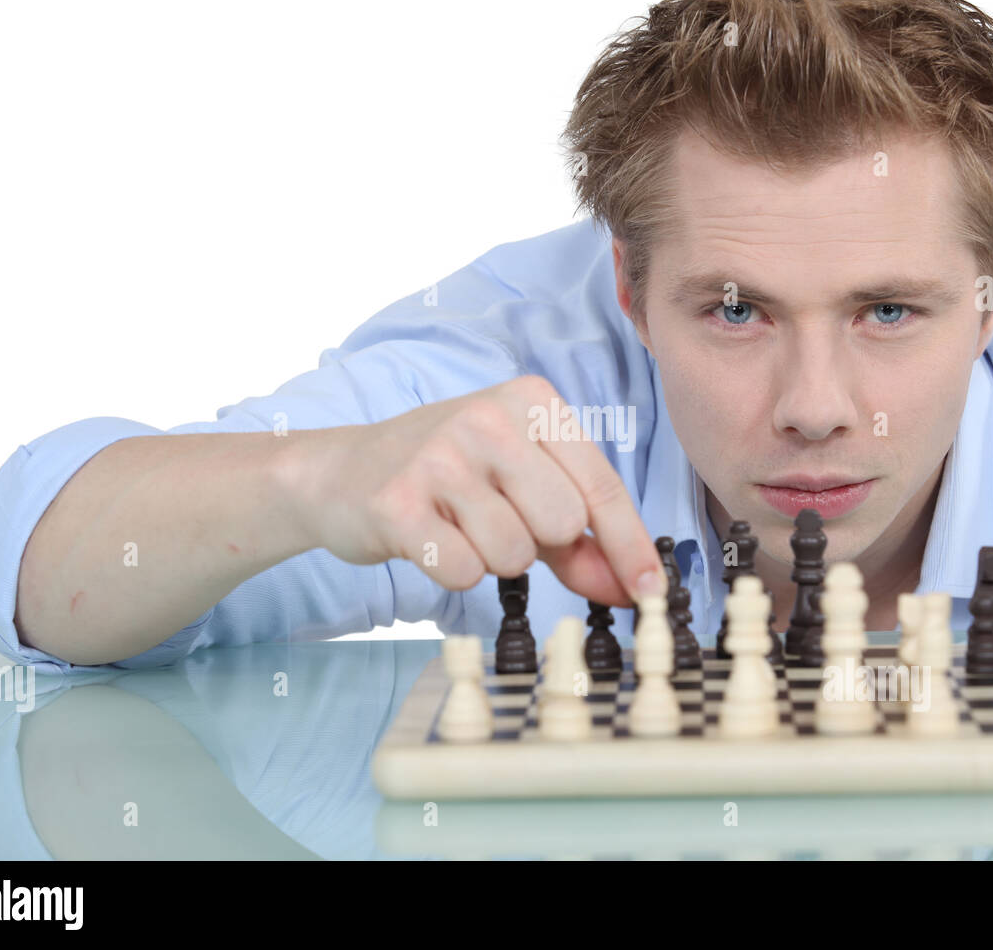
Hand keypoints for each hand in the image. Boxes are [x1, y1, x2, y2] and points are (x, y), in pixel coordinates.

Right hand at [289, 375, 667, 605]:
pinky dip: (452, 570)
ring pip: (514, 554)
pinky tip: (429, 536)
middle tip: (499, 522)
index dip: (630, 545)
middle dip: (540, 543)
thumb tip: (634, 587)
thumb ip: (579, 539)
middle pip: (563, 523)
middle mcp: (488, 418)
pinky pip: (464, 572)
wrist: (340, 472)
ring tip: (458, 525)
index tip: (652, 590)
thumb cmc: (447, 478)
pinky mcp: (399, 502)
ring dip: (492, 558)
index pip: (600, 485)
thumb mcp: (520, 487)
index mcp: (531, 401)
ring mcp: (440, 457)